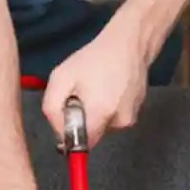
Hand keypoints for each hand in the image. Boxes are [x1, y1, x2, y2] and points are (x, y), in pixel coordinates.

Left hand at [42, 23, 149, 147]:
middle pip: (92, 135)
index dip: (70, 133)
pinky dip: (107, 107)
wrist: (129, 44)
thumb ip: (52, 109)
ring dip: (95, 113)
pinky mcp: (137, 112)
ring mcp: (131, 118)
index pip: (80, 146)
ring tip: (97, 87)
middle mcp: (119, 122)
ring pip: (103, 126)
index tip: (69, 113)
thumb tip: (58, 135)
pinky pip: (114, 118)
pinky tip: (108, 88)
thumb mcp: (61, 77)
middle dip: (82, 120)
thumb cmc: (94, 58)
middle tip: (81, 94)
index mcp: (100, 114)